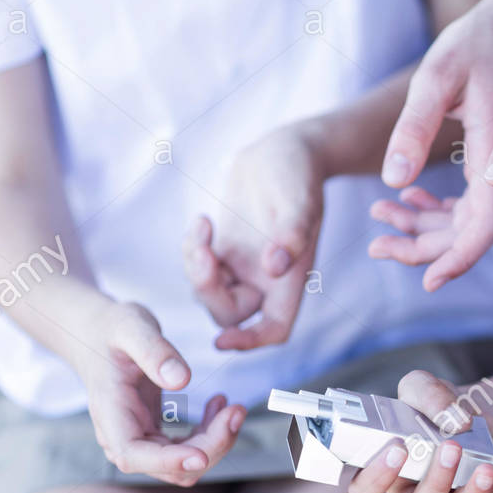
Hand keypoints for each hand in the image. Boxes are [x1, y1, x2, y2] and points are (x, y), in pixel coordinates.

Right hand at [75, 302, 245, 484]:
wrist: (100, 334)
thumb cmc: (113, 328)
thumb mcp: (132, 327)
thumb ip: (154, 352)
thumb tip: (181, 380)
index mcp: (110, 413)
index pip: (132, 455)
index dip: (167, 461)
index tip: (200, 457)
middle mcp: (122, 436)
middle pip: (169, 466)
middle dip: (210, 446)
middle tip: (237, 411)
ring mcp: (140, 440)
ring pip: (184, 465)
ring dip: (216, 443)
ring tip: (234, 408)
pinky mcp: (155, 436)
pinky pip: (189, 450)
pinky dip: (211, 434)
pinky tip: (218, 404)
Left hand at [184, 125, 324, 349]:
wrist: (286, 150)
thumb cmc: (299, 174)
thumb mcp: (299, 200)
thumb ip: (292, 234)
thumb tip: (276, 267)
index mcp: (291, 278)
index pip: (275, 328)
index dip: (251, 341)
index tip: (223, 340)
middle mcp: (267, 278)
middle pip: (232, 314)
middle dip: (209, 290)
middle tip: (204, 252)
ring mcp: (244, 264)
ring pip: (211, 292)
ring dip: (195, 268)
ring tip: (201, 230)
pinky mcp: (227, 246)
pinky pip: (201, 267)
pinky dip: (192, 251)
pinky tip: (202, 224)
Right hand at [346, 369, 492, 492]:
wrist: (467, 408)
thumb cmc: (429, 403)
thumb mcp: (421, 386)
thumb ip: (428, 394)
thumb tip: (456, 423)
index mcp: (385, 474)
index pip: (363, 492)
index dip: (375, 478)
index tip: (396, 448)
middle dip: (434, 483)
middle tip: (449, 448)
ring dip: (474, 489)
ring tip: (486, 464)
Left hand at [369, 0, 492, 289]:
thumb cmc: (478, 43)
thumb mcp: (435, 76)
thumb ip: (413, 129)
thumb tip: (394, 182)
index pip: (485, 225)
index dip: (458, 259)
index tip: (427, 281)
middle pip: (470, 233)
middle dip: (423, 247)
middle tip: (375, 245)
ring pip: (465, 221)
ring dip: (423, 228)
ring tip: (378, 220)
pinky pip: (468, 203)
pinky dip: (435, 208)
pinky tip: (403, 198)